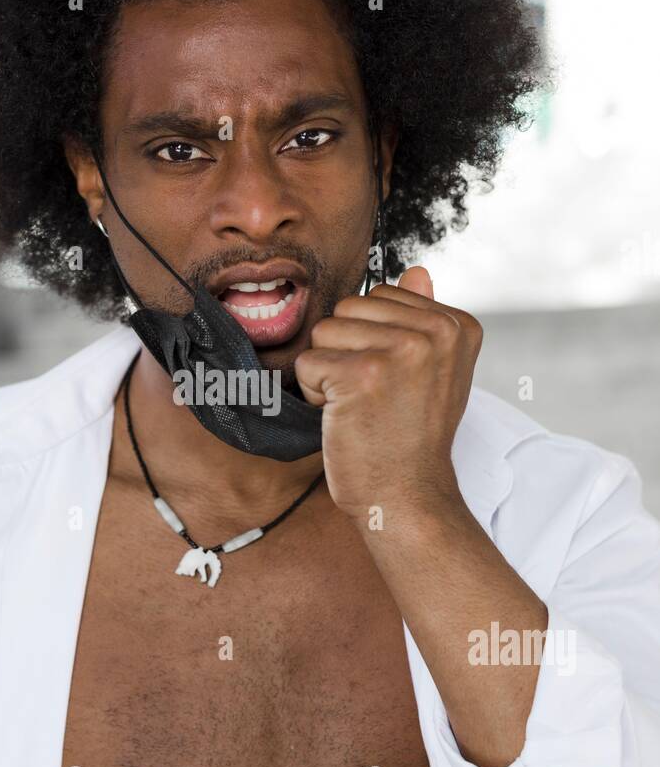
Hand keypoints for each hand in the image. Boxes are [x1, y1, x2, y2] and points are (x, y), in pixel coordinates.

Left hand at [294, 267, 482, 522]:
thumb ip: (422, 317)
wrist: (408, 496)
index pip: (381, 294)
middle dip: (346, 351)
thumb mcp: (432, 370)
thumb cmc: (412, 436)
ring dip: (328, 373)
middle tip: (374, 397)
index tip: (397, 382)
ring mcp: (402, 350)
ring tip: (360, 407)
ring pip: (324, 331)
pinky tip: (345, 418)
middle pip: (349, 307)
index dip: (372, 339)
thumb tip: (417, 269)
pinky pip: (307, 363)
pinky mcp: (363, 373)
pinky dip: (313, 395)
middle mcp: (437, 331)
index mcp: (458, 324)